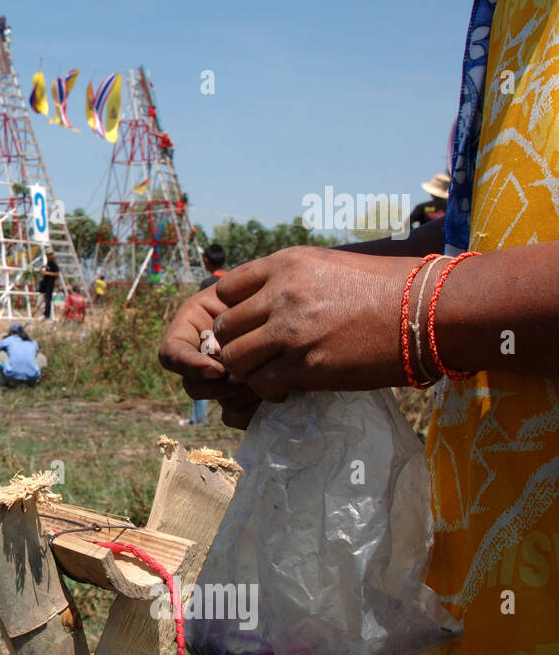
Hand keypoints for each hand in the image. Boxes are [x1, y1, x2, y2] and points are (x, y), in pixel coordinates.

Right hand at [158, 285, 261, 427]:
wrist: (292, 301)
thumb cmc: (266, 287)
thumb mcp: (242, 290)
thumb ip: (228, 314)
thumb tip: (220, 355)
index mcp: (191, 330)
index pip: (170, 355)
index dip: (189, 366)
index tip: (216, 369)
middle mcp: (202, 357)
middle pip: (192, 386)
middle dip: (218, 387)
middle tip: (244, 380)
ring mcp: (222, 379)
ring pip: (215, 402)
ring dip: (237, 397)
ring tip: (262, 383)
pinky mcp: (242, 396)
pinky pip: (236, 416)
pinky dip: (250, 411)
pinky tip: (267, 397)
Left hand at [213, 246, 417, 400]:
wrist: (431, 311)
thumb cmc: (387, 288)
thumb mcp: (330, 266)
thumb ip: (290, 280)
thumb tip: (260, 300)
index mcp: (286, 264)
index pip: (226, 289)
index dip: (232, 311)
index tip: (247, 325)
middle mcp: (282, 294)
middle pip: (224, 327)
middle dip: (234, 344)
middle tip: (255, 355)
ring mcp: (292, 331)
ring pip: (235, 358)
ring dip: (247, 370)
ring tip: (268, 373)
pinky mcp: (307, 366)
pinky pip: (261, 384)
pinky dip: (267, 390)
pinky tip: (286, 388)